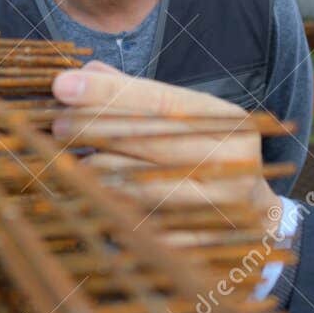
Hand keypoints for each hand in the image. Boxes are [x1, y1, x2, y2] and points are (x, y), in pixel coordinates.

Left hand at [50, 61, 280, 229]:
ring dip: (94, 169)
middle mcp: (230, 161)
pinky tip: (94, 196)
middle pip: (144, 140)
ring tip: (76, 161)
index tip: (62, 85)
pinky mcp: (198, 242)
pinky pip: (137, 222)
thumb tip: (88, 69)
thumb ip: (138, 95)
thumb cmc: (209, 158)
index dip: (107, 93)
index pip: (159, 101)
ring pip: (134, 184)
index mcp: (227, 122)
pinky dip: (109, 206)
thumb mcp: (186, 120)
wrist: (255, 220)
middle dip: (91, 128)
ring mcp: (218, 206)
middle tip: (57, 125)